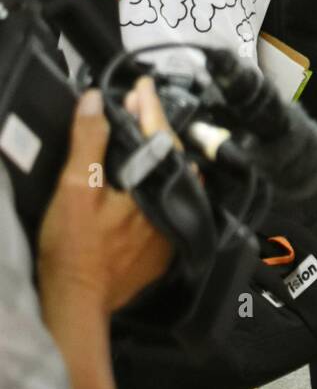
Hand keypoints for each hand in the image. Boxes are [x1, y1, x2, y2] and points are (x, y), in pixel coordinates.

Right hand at [37, 80, 174, 318]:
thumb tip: (96, 100)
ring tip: (143, 130)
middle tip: (140, 102)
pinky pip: (167, 203)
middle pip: (169, 154)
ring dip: (158, 153)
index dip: (149, 106)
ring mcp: (170, 228)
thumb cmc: (73, 247)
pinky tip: (144, 175)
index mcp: (153, 186)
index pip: (157, 134)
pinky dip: (157, 183)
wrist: (77, 304)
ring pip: (171, 178)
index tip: (142, 84)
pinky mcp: (163, 247)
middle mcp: (171, 205)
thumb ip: (88, 142)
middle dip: (155, 125)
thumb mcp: (74, 189)